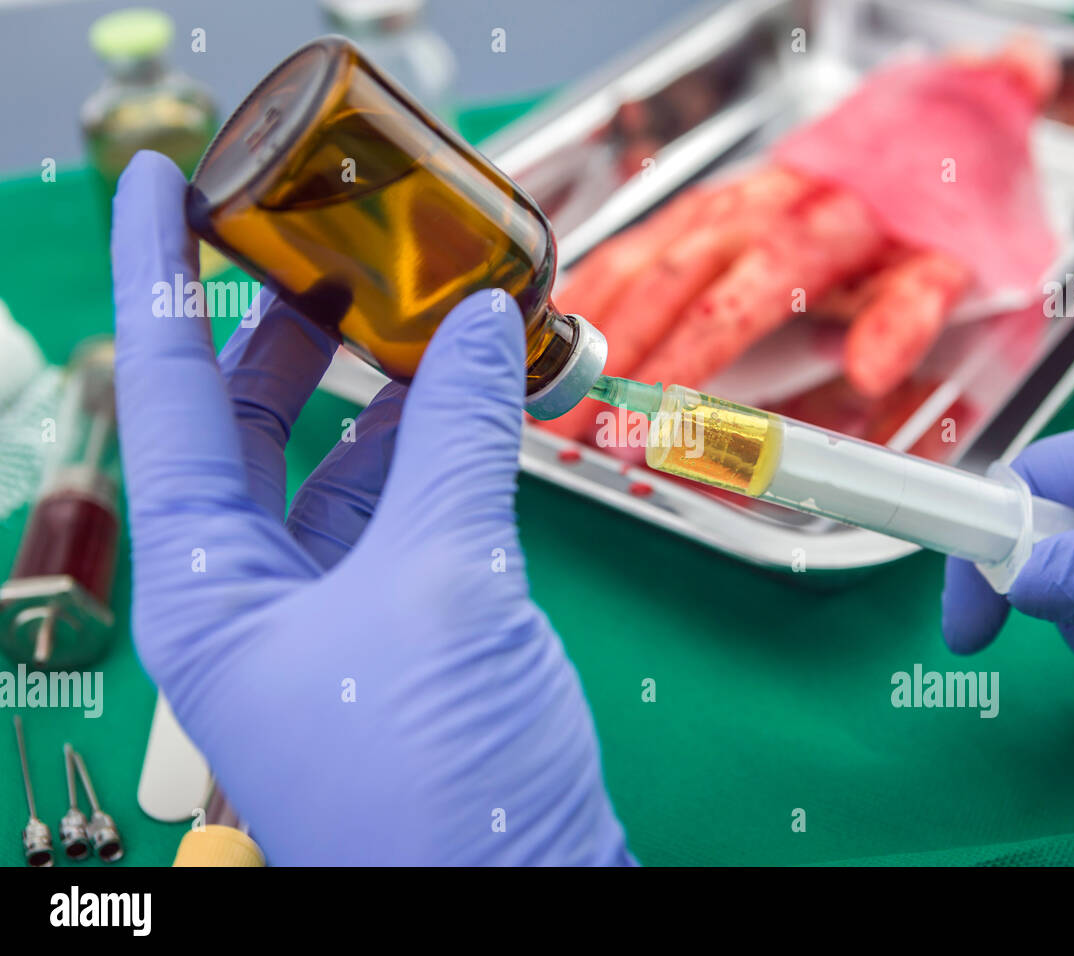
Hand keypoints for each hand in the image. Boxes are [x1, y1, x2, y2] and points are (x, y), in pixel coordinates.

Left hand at [112, 151, 633, 864]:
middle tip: (329, 240)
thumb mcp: (439, 583)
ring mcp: (337, 608)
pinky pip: (415, 506)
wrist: (518, 892)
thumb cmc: (429, 776)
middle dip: (287, 329)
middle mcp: (257, 590)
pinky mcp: (412, 623)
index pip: (166, 399)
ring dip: (390, 387)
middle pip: (251, 425)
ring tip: (432, 306)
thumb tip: (479, 320)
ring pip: (347, 463)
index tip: (165, 183)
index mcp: (208, 584)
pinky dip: (446, 445)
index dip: (160, 280)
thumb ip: (455, 441)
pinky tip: (480, 398)